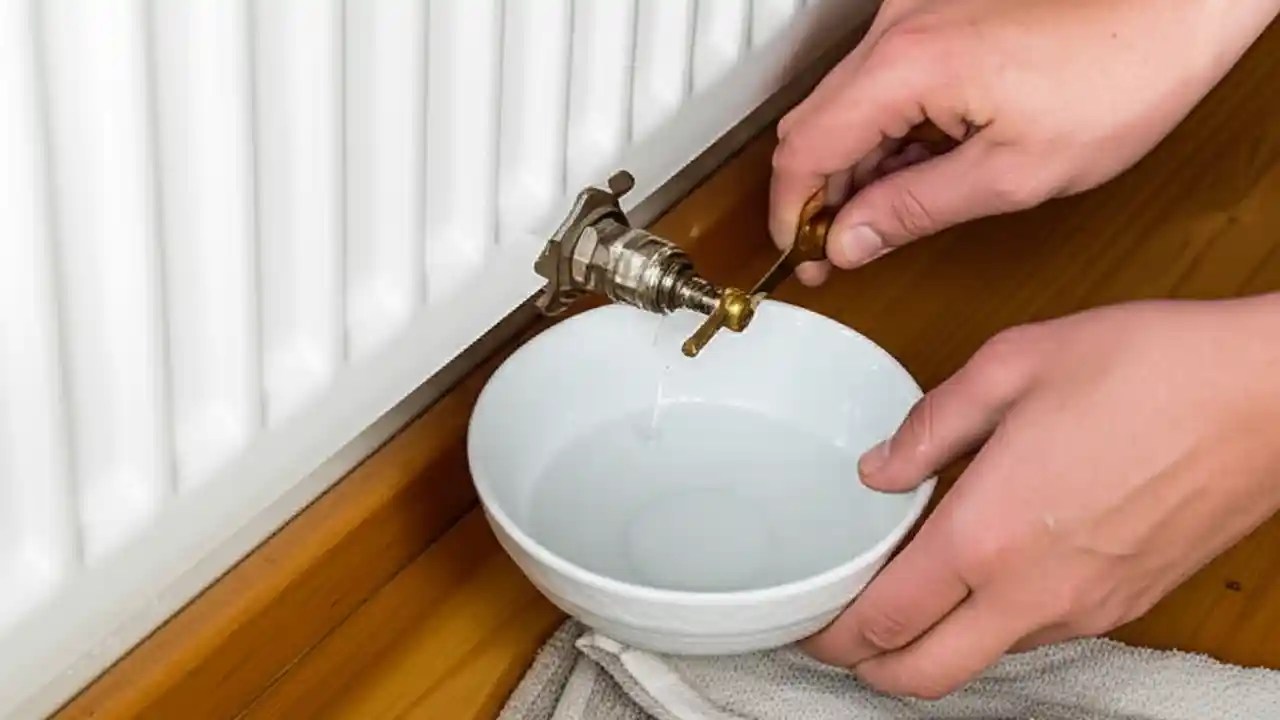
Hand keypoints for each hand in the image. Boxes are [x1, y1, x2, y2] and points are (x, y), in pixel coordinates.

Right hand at [771, 0, 1279, 285]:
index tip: (799, 250)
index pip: (804, 150)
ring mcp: (912, 14)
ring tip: (883, 215)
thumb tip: (851, 241)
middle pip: (812, 124)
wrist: (1175, 9)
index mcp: (907, 66)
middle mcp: (897, 28)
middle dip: (816, 192)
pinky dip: (882, 130)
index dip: (790, 212)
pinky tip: (912, 167)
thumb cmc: (1120, 76)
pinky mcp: (932, 14)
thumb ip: (914, 211)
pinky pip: (878, 81)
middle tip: (837, 246)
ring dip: (851, 163)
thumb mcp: (1011, 175)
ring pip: (841, 104)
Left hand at [802, 294, 1279, 697]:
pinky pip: (1038, 636)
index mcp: (987, 535)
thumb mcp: (1015, 365)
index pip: (884, 619)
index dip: (832, 634)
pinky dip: (992, 627)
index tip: (808, 622)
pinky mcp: (1127, 605)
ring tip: (908, 597)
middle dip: (868, 667)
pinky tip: (986, 576)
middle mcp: (1032, 592)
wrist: (1270, 394)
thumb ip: (931, 424)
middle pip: (924, 675)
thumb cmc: (1150, 368)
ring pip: (982, 660)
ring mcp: (1086, 609)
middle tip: (840, 637)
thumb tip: (880, 470)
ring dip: (933, 646)